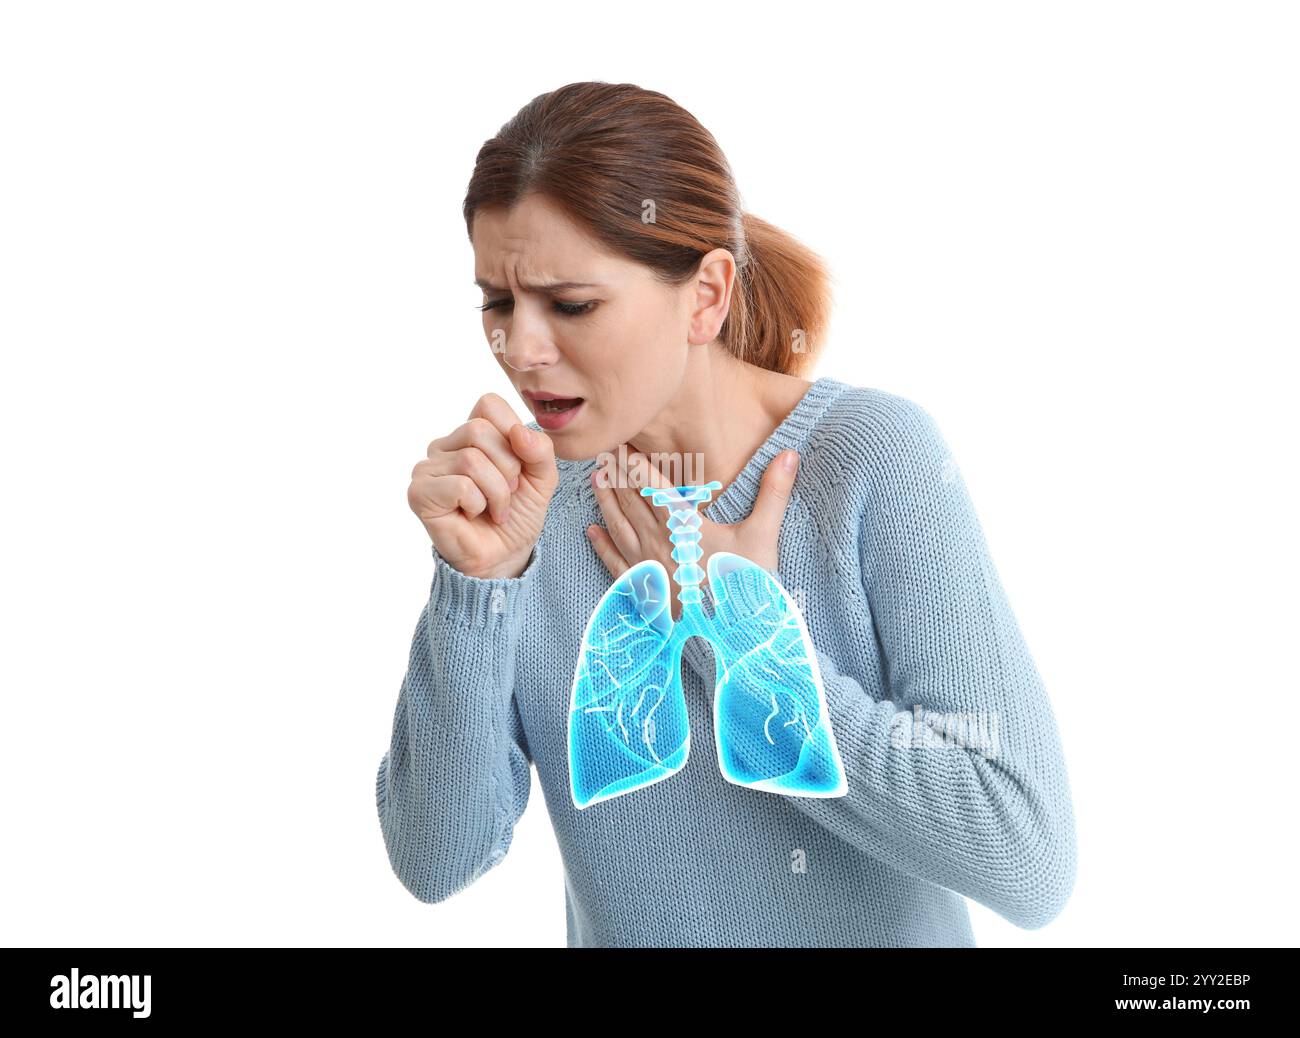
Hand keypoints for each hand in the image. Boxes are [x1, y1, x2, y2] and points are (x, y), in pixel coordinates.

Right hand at [408, 392, 558, 578]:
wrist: (506, 556)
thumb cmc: (518, 515)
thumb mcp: (542, 477)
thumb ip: (540, 449)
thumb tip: (519, 431)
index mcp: (470, 433)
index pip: (488, 404)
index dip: (512, 434)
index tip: (518, 467)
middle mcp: (444, 445)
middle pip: (479, 430)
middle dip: (508, 467)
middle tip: (508, 494)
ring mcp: (427, 468)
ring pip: (471, 459)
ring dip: (497, 492)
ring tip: (495, 509)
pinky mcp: (419, 493)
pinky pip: (460, 485)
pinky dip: (479, 504)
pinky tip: (474, 515)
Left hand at [586, 446, 799, 619]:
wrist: (732, 639)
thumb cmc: (748, 586)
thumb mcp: (763, 537)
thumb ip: (773, 493)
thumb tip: (791, 454)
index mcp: (684, 526)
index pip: (652, 486)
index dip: (635, 462)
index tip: (622, 441)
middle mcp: (658, 543)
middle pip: (630, 502)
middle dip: (616, 475)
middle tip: (602, 452)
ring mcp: (647, 568)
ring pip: (618, 527)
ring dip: (605, 502)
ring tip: (594, 480)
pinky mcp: (644, 591)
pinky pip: (615, 563)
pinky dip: (601, 545)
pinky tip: (591, 531)